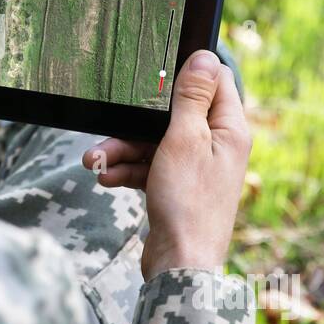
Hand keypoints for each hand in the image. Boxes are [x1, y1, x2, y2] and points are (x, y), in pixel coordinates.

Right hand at [82, 49, 250, 277]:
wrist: (179, 266)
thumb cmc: (187, 203)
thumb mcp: (185, 139)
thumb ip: (192, 97)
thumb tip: (206, 57)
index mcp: (229, 130)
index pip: (215, 83)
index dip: (186, 74)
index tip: (156, 71)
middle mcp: (217, 146)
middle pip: (174, 115)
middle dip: (135, 122)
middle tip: (109, 126)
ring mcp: (196, 169)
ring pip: (154, 143)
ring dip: (122, 150)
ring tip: (94, 161)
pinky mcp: (176, 188)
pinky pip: (149, 167)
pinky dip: (128, 170)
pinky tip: (106, 178)